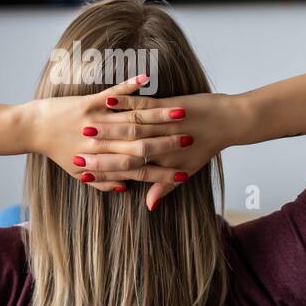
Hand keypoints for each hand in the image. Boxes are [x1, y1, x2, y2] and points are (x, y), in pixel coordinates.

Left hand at [23, 75, 189, 194]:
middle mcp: (100, 144)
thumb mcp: (79, 173)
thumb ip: (103, 183)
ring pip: (131, 118)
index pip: (137, 170)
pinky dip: (129, 86)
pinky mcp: (87, 103)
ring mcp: (95, 121)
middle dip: (167, 143)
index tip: (182, 172)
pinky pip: (112, 93)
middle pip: (140, 145)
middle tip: (189, 139)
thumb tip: (126, 188)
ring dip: (157, 114)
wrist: (32, 129)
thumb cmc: (57, 151)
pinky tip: (146, 78)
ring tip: (179, 111)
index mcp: (100, 162)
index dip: (160, 172)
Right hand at [69, 84, 244, 209]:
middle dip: (97, 150)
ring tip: (84, 125)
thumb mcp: (187, 169)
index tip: (82, 172)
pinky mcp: (168, 106)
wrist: (231, 122)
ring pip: (129, 126)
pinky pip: (142, 103)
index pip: (127, 169)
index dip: (103, 171)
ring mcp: (163, 124)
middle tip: (75, 150)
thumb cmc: (208, 146)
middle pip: (122, 149)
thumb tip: (149, 205)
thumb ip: (165, 187)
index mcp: (162, 160)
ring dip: (105, 126)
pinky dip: (125, 101)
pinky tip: (109, 100)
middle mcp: (160, 144)